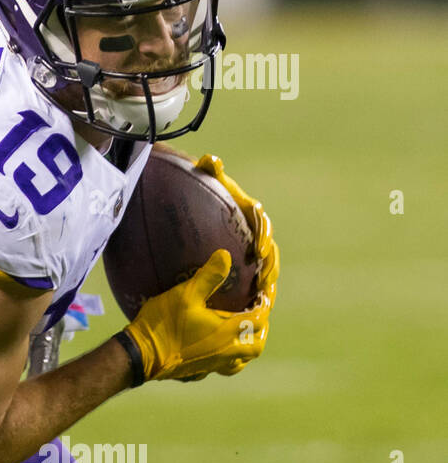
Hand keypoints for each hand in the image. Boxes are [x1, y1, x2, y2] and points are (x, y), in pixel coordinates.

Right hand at [122, 249, 267, 381]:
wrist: (141, 356)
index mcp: (227, 332)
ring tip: (240, 336)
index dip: (264, 304)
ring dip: (246, 347)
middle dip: (261, 329)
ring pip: (241, 360)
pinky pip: (221, 368)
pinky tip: (214, 350)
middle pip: (256, 344)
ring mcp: (213, 365)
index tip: (263, 293)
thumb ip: (208, 276)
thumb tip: (225, 255)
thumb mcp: (185, 294)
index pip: (259, 318)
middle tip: (256, 315)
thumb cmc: (164, 324)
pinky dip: (226, 359)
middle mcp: (226, 351)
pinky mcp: (199, 372)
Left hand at [194, 154, 279, 309]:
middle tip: (264, 276)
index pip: (260, 222)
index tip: (259, 247)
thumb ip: (210, 171)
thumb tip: (212, 159)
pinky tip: (250, 304)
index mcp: (246, 212)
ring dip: (266, 277)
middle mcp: (252, 229)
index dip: (263, 233)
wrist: (193, 218)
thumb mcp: (203, 183)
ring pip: (265, 264)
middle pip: (268, 247)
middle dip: (269, 262)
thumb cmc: (200, 195)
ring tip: (263, 292)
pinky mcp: (243, 263)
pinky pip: (252, 277)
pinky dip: (255, 289)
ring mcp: (249, 247)